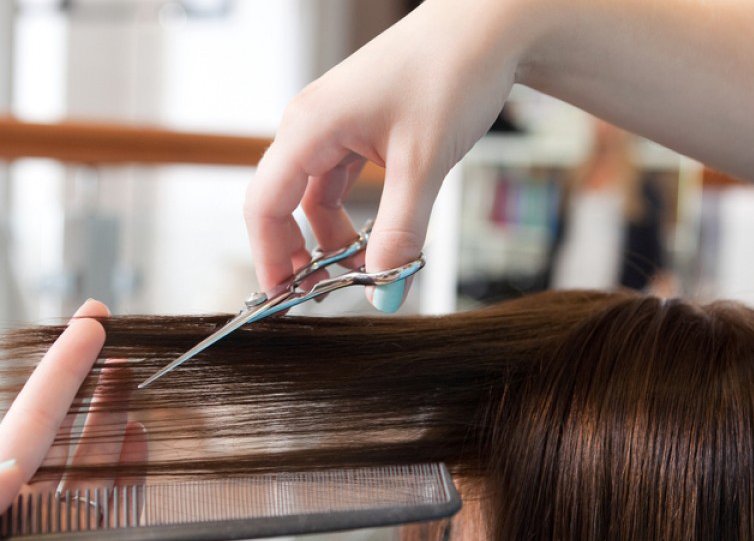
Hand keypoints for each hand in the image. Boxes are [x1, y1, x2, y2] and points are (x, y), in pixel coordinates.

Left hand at [0, 299, 148, 540]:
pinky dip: (138, 454)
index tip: (81, 331)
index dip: (53, 374)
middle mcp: (30, 518)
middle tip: (102, 326)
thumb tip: (1, 465)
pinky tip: (139, 425)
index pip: (21, 429)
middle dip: (80, 375)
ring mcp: (77, 534)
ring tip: (129, 366)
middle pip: (60, 428)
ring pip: (98, 451)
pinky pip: (131, 491)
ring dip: (112, 405)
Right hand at [243, 0, 526, 311]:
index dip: (268, 258)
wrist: (489, 27)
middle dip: (299, 253)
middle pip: (283, 202)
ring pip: (315, 196)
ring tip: (365, 269)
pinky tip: (379, 235)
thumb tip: (384, 293)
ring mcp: (333, 124)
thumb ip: (400, 233)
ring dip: (332, 237)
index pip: (265, 205)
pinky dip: (353, 214)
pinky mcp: (359, 126)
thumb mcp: (423, 164)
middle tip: (321, 296)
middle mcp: (311, 123)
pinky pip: (339, 181)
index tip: (282, 301)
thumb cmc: (450, 72)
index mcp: (309, 126)